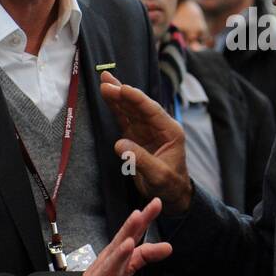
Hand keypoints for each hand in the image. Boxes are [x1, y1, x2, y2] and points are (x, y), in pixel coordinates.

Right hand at [75, 198, 170, 275]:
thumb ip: (145, 254)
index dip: (143, 219)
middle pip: (118, 245)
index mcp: (115, 254)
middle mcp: (107, 264)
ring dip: (118, 256)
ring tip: (128, 245)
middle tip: (138, 215)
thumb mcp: (127, 267)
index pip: (131, 233)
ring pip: (109, 269)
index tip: (156, 203)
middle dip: (127, 230)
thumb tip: (169, 246)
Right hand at [99, 71, 192, 213]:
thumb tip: (119, 144)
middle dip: (122, 93)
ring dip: (117, 96)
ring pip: (130, 109)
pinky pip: (124, 119)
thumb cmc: (170, 184)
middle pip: (139, 106)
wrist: (171, 194)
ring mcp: (146, 130)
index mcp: (170, 131)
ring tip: (104, 82)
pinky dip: (115, 108)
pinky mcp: (135, 135)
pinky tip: (107, 96)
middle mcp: (158, 126)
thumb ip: (141, 159)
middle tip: (106, 81)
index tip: (123, 88)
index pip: (152, 110)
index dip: (137, 99)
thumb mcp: (158, 175)